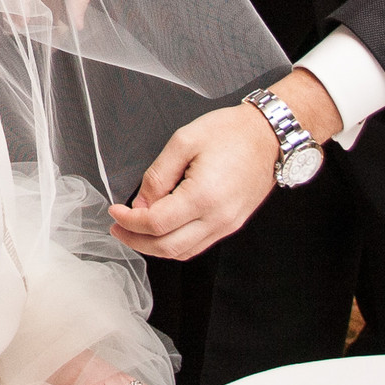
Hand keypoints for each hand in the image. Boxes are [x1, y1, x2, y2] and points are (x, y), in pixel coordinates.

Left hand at [110, 68, 341, 259]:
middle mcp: (217, 218)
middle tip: (117, 227)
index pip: (156, 223)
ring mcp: (227, 225)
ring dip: (154, 247)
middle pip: (167, 247)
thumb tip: (140, 203)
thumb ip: (157, 175)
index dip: (130, 221)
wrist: (270, 135)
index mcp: (203, 196)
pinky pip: (198, 245)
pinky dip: (174, 243)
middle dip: (136, 241)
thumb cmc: (230, 132)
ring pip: (183, 252)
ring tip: (134, 230)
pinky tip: (161, 229)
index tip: (114, 210)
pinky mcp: (232, 224)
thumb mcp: (184, 141)